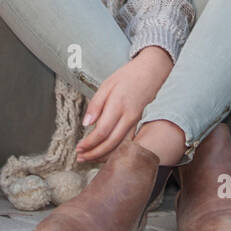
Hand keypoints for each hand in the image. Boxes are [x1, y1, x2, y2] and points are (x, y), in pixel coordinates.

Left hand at [76, 47, 174, 161]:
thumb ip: (95, 105)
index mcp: (118, 105)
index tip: (78, 148)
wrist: (151, 72)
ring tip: (88, 158)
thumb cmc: (128, 76)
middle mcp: (128, 116)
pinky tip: (103, 152)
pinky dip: (113, 150)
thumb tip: (86, 124)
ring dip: (103, 155)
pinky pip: (125, 141)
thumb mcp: (106, 85)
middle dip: (94, 154)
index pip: (102, 131)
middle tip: (81, 158)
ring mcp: (135, 121)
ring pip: (119, 145)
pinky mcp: (136, 123)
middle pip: (111, 143)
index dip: (89, 143)